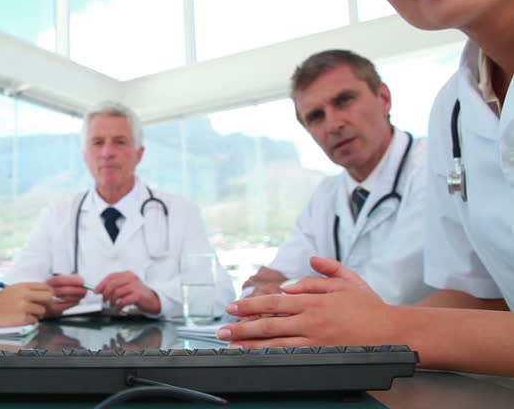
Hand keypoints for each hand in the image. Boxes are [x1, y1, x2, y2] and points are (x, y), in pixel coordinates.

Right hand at [0, 283, 52, 325]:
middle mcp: (25, 295)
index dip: (49, 292)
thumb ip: (28, 289)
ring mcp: (23, 307)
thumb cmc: (0, 300)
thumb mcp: (13, 289)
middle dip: (49, 303)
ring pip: (42, 310)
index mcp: (23, 286)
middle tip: (45, 307)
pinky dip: (31, 320)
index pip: (45, 286)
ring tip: (30, 313)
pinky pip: (35, 320)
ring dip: (39, 314)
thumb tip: (44, 293)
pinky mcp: (21, 318)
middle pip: (48, 297)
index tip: (48, 297)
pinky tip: (23, 318)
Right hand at [44, 274, 86, 316]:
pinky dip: (73, 303)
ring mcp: (48, 302)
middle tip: (84, 289)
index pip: (59, 280)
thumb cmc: (53, 290)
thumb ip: (68, 280)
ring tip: (82, 294)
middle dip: (77, 290)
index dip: (71, 280)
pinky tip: (76, 300)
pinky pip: (64, 307)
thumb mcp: (58, 282)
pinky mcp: (53, 310)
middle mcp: (46, 292)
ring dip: (76, 296)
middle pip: (63, 290)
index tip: (81, 281)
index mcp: (48, 283)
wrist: (44, 302)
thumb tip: (80, 280)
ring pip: (65, 299)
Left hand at [95, 271, 160, 313]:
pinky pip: (123, 301)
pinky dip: (118, 306)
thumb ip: (116, 286)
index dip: (102, 284)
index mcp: (127, 274)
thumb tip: (101, 290)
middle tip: (104, 299)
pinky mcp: (138, 295)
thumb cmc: (138, 294)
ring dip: (111, 301)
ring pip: (116, 293)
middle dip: (105, 293)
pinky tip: (117, 308)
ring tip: (112, 305)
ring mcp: (135, 286)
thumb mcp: (127, 286)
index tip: (97, 291)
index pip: (111, 276)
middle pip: (112, 284)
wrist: (153, 300)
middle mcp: (131, 278)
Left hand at [216, 257, 394, 347]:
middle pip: (269, 323)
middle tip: (223, 330)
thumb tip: (309, 261)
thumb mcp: (349, 281)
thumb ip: (326, 271)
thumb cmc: (372, 308)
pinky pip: (293, 356)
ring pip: (276, 343)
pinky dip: (274, 357)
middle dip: (242, 327)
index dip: (250, 305)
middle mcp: (311, 320)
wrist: (397, 332)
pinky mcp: (324, 355)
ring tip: (233, 345)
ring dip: (252, 344)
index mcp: (314, 300)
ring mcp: (316, 340)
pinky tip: (261, 357)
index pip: (274, 302)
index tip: (233, 307)